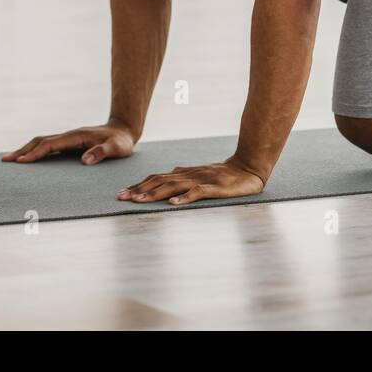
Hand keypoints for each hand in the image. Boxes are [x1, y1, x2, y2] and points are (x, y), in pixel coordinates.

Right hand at [2, 121, 136, 164]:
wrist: (124, 130)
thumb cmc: (120, 141)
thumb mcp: (115, 148)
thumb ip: (101, 153)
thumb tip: (84, 161)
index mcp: (76, 136)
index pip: (51, 145)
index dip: (36, 153)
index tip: (21, 161)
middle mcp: (69, 135)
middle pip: (41, 141)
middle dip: (23, 150)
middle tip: (6, 160)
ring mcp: (68, 139)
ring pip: (42, 142)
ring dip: (26, 150)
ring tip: (10, 160)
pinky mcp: (70, 143)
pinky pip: (48, 146)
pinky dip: (36, 151)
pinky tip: (29, 159)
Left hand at [118, 156, 265, 204]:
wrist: (249, 167)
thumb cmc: (224, 174)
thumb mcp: (200, 174)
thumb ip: (184, 176)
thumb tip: (167, 175)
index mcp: (184, 173)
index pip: (157, 178)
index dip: (139, 185)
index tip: (122, 194)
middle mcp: (189, 175)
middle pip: (160, 181)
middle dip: (140, 190)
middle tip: (122, 198)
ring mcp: (201, 180)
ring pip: (174, 187)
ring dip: (155, 193)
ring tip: (139, 200)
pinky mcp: (215, 187)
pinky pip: (197, 193)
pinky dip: (184, 198)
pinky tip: (172, 204)